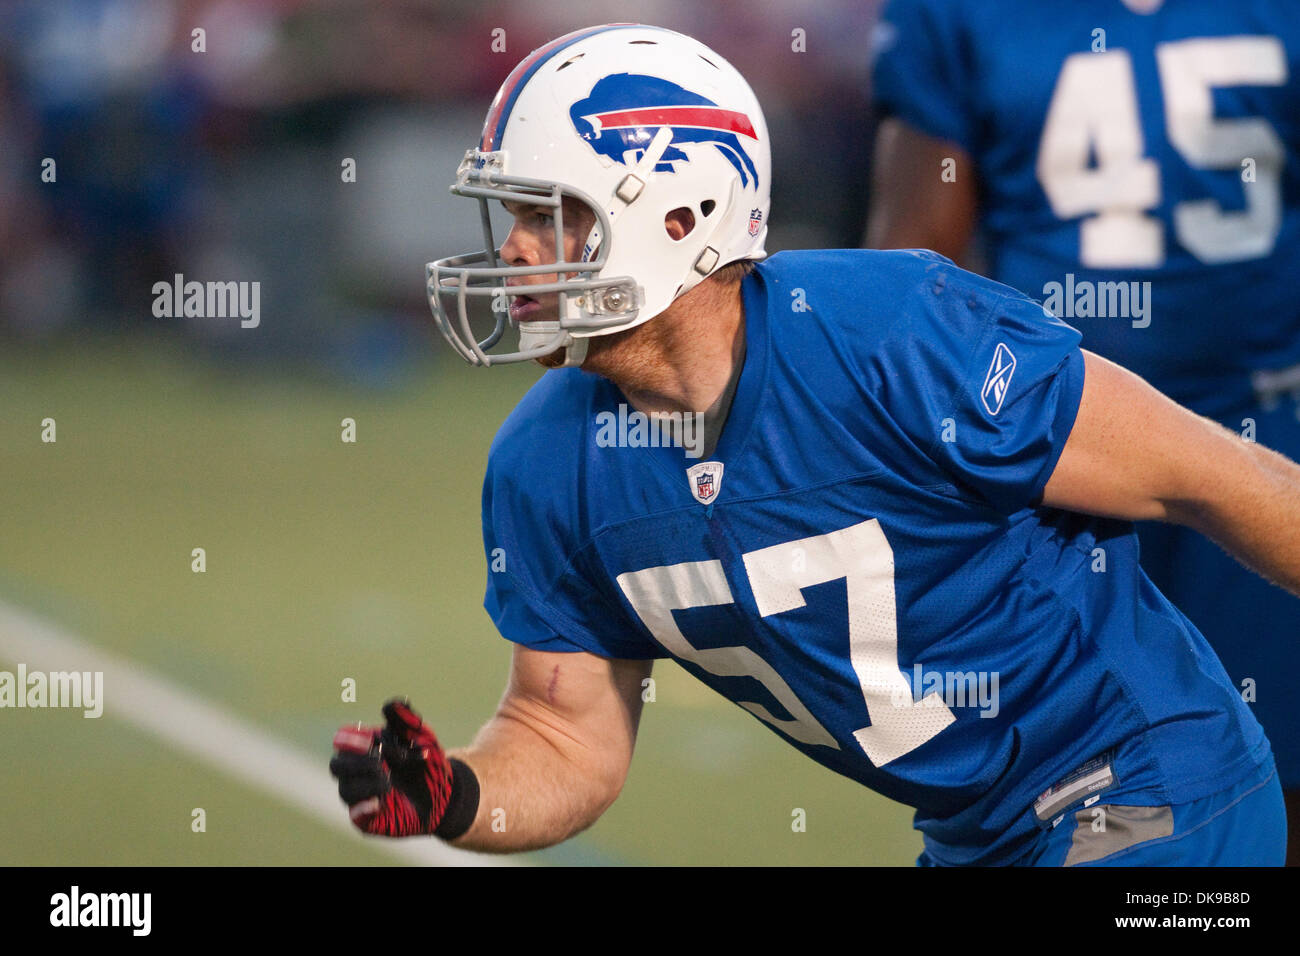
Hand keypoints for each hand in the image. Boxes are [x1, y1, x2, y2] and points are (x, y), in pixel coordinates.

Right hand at [329, 698, 453, 836]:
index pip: (342, 741)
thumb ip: (406, 719)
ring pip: (346, 790)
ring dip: (365, 784)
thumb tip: (392, 703)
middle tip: (380, 760)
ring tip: (389, 781)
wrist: (446, 792)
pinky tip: (378, 803)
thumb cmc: (428, 760)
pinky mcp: (370, 819)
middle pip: (337, 766)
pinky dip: (362, 809)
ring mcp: (361, 796)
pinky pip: (356, 817)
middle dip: (356, 762)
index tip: (366, 739)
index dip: (348, 739)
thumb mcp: (421, 736)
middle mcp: (357, 772)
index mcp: (365, 748)